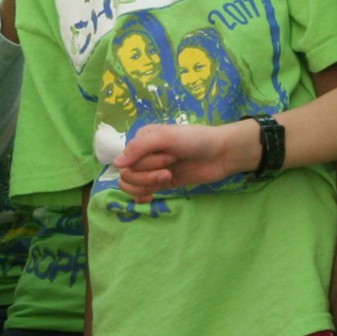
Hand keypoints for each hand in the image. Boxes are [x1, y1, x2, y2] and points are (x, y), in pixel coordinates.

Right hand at [115, 121, 257, 199]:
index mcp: (142, 139)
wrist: (221, 154)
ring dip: (148, 185)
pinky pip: (140, 193)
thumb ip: (140, 148)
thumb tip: (116, 164)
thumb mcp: (167, 137)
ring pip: (131, 185)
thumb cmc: (196, 140)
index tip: (169, 158)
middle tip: (170, 170)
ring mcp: (152, 169)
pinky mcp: (161, 183)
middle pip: (128, 174)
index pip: (126, 160)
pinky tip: (152, 198)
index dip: (144, 164)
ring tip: (169, 178)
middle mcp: (143, 154)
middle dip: (148, 175)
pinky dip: (141, 197)